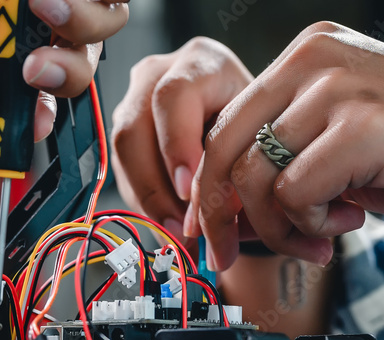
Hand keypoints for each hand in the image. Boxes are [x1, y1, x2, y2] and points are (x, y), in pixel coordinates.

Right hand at [0, 0, 128, 149]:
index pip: (26, 84)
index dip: (37, 109)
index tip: (36, 126)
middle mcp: (27, 5)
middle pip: (73, 64)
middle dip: (63, 75)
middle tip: (36, 67)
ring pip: (99, 29)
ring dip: (78, 28)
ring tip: (42, 2)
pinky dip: (88, 1)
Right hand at [111, 37, 252, 239]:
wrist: (252, 128)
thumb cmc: (261, 133)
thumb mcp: (257, 144)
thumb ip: (235, 175)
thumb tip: (204, 225)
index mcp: (202, 63)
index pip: (173, 98)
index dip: (177, 148)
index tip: (191, 192)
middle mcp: (160, 73)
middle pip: (134, 128)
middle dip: (156, 186)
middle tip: (182, 226)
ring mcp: (136, 100)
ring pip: (123, 154)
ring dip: (149, 201)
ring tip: (179, 233)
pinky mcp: (127, 131)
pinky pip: (123, 171)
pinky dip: (146, 203)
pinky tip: (171, 224)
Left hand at [192, 22, 383, 269]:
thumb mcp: (350, 142)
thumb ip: (294, 157)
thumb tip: (235, 208)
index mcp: (308, 54)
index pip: (225, 125)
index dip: (210, 188)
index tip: (215, 232)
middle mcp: (315, 59)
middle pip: (224, 150)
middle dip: (220, 216)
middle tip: (231, 254)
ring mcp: (337, 88)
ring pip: (256, 178)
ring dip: (278, 229)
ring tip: (319, 241)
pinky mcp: (361, 126)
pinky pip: (296, 194)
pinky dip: (311, 226)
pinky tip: (348, 225)